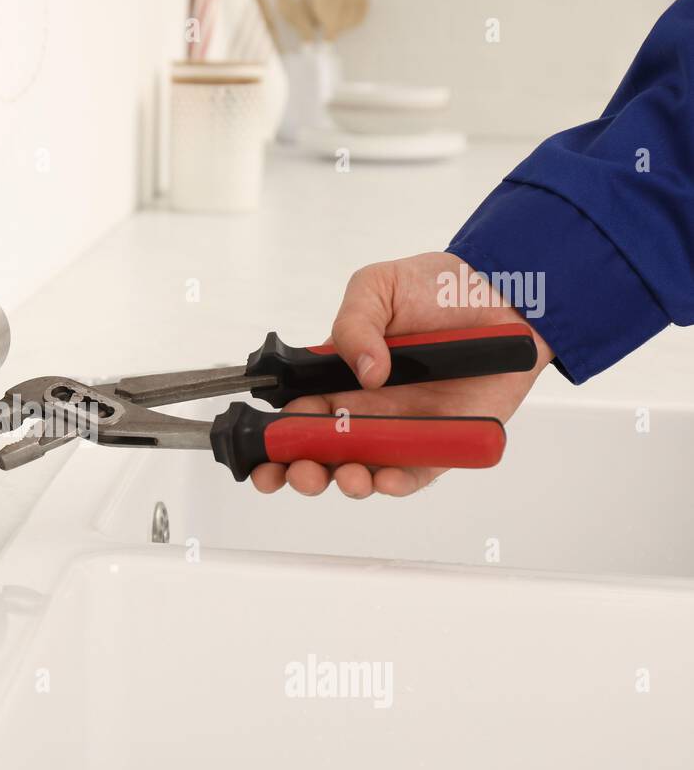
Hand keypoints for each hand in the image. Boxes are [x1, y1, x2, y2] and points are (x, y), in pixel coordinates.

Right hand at [252, 252, 554, 497]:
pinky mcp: (440, 443)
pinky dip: (396, 483)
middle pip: (320, 454)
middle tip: (301, 472)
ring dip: (345, 483)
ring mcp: (400, 430)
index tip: (265, 451)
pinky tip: (384, 478)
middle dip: (302, 471)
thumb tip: (364, 372)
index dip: (276, 438)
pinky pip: (413, 473)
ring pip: (361, 471)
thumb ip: (354, 323)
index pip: (297, 415)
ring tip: (346, 476)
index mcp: (337, 378)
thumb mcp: (379, 286)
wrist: (504, 297)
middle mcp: (363, 411)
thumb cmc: (438, 288)